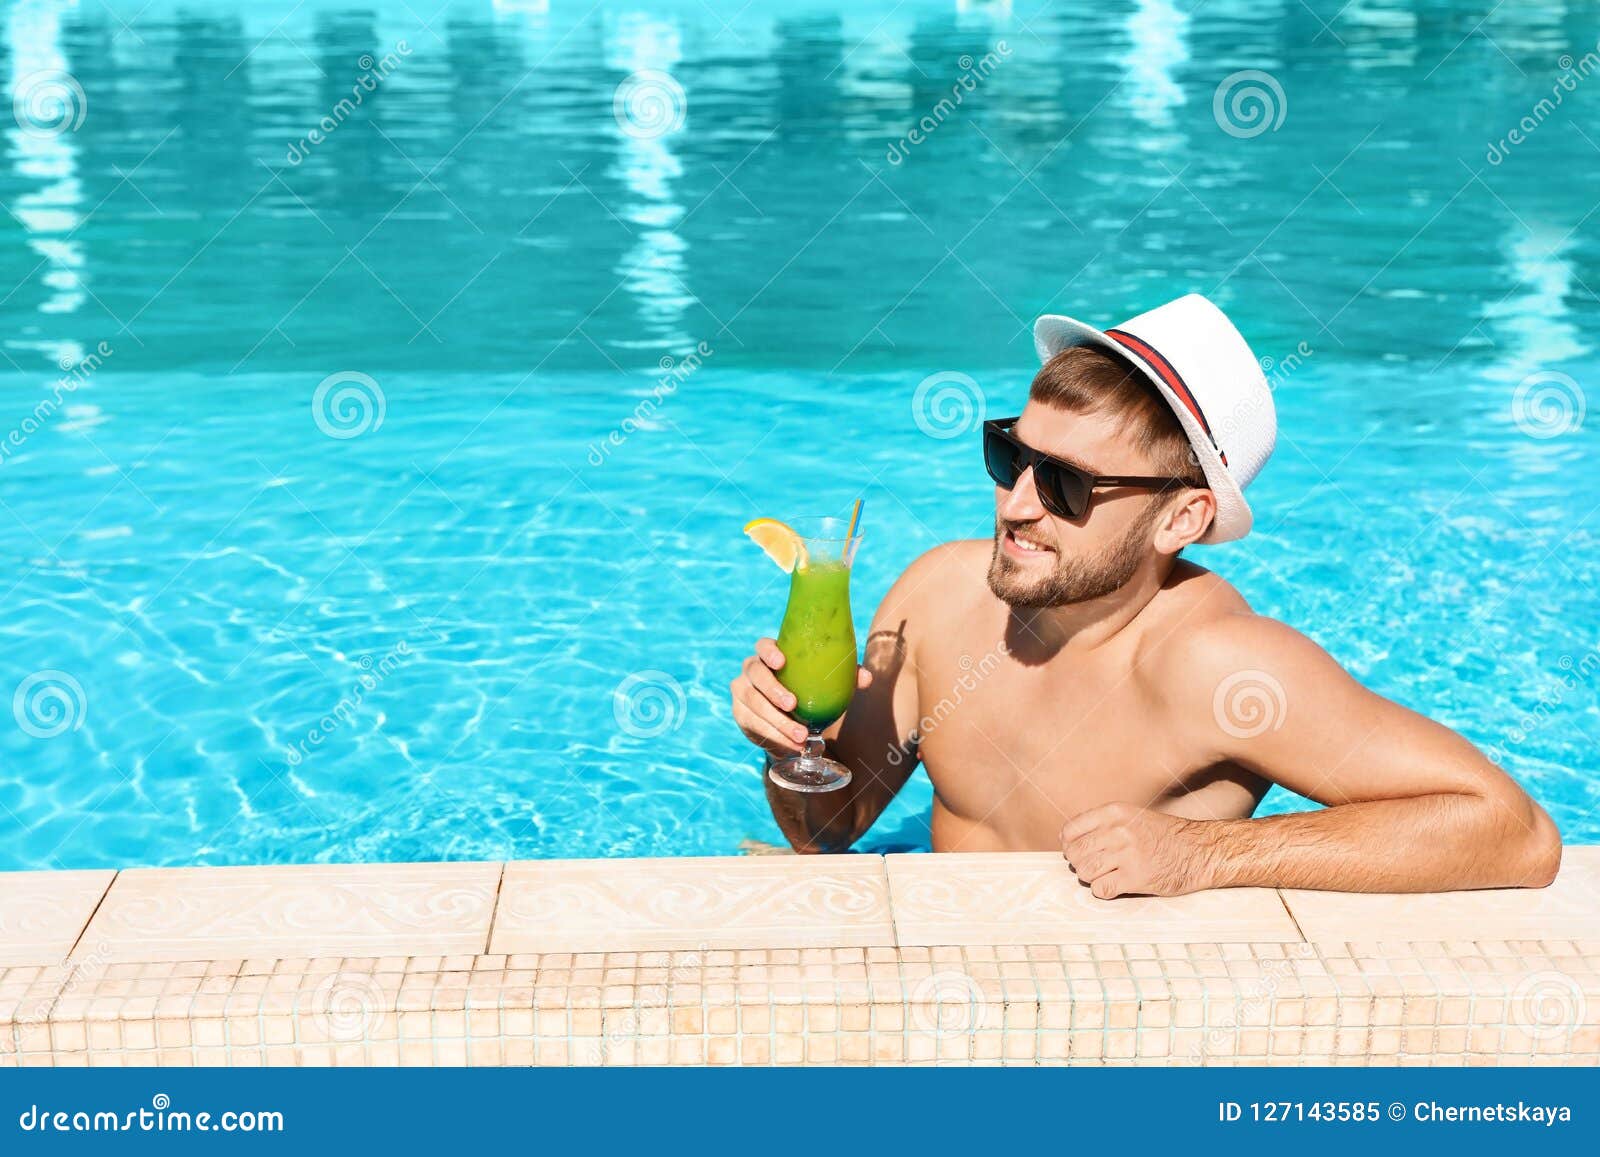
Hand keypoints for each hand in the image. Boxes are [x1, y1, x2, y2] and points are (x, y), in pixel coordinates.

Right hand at [729, 638, 871, 756]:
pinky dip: (774, 736)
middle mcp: (752, 670)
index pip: (763, 646)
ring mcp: (742, 692)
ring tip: (800, 736)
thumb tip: (866, 678)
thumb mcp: (827, 684)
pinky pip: (753, 724)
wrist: (791, 723)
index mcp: (771, 655)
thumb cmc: (810, 693)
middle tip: (794, 706)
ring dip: (777, 721)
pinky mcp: (740, 714)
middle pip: (756, 674)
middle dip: (773, 690)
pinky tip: (791, 745)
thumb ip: (845, 677)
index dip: (769, 652)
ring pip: (754, 703)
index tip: (781, 663)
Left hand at [1059, 803, 1215, 898]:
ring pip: (1085, 871)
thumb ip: (1104, 825)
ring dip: (1091, 877)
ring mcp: (1127, 854)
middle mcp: (1119, 831)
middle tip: (1092, 867)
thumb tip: (1067, 839)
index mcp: (1115, 812)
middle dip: (1078, 863)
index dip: (1069, 844)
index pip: (1070, 830)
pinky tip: (1115, 886)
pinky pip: (1101, 888)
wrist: (1200, 851)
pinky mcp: (1136, 877)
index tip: (1077, 851)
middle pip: (1075, 852)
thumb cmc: (1165, 837)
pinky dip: (1104, 890)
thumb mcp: (1133, 818)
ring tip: (1104, 876)